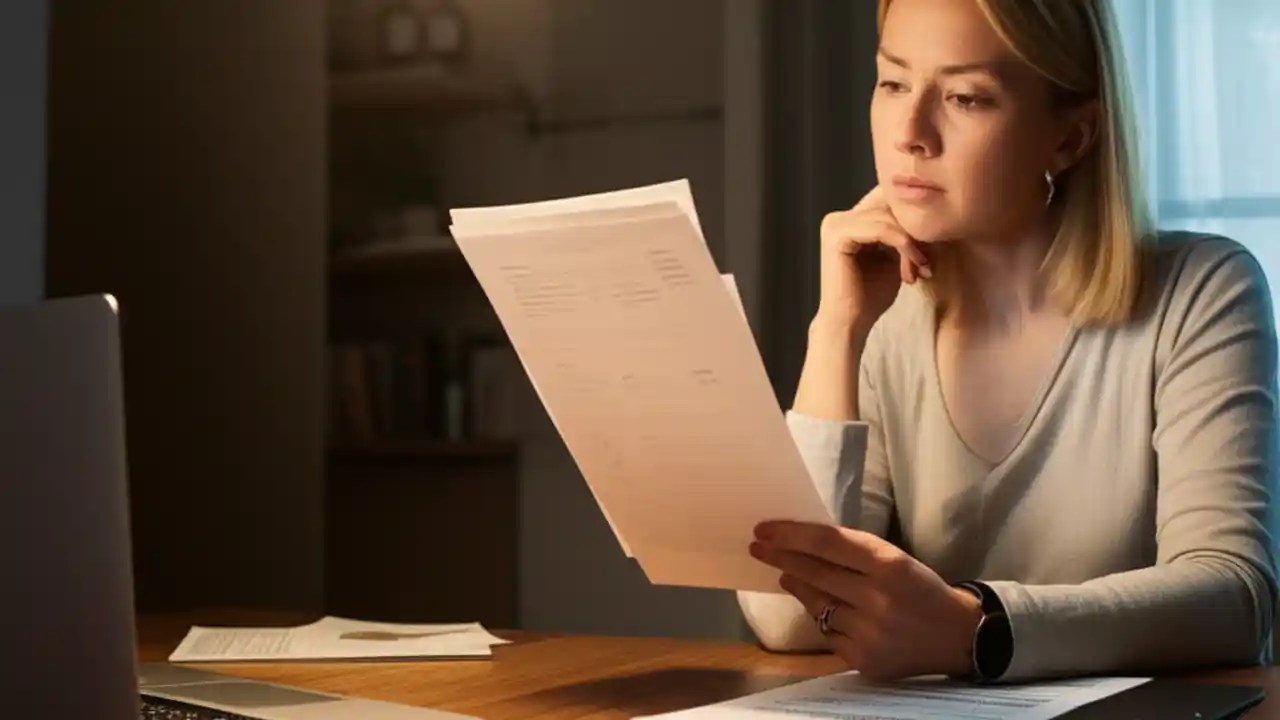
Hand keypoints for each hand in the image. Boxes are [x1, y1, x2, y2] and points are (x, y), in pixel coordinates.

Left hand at [750, 520, 981, 680]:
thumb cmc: (921, 589)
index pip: (828, 543)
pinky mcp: (864, 659)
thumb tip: (802, 544)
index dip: (792, 534)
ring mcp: (869, 632)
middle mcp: (878, 598)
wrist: (957, 636)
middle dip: (782, 557)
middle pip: (816, 573)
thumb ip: (854, 553)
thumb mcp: (895, 559)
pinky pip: (828, 633)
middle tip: (758, 547)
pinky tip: (819, 605)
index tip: (765, 529)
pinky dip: (821, 616)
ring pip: (817, 604)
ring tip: (787, 573)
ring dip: (798, 586)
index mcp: (889, 564)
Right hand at [817, 186, 929, 330]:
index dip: (914, 221)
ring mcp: (835, 225)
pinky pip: (881, 230)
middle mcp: (838, 218)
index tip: (934, 250)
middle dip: (915, 232)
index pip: (888, 202)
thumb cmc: (871, 297)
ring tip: (922, 268)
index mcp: (849, 221)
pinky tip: (912, 268)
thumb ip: (903, 234)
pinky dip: (902, 246)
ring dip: (912, 243)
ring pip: (888, 218)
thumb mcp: (893, 257)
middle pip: (890, 206)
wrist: (850, 325)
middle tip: (929, 262)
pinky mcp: (837, 236)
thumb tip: (931, 212)